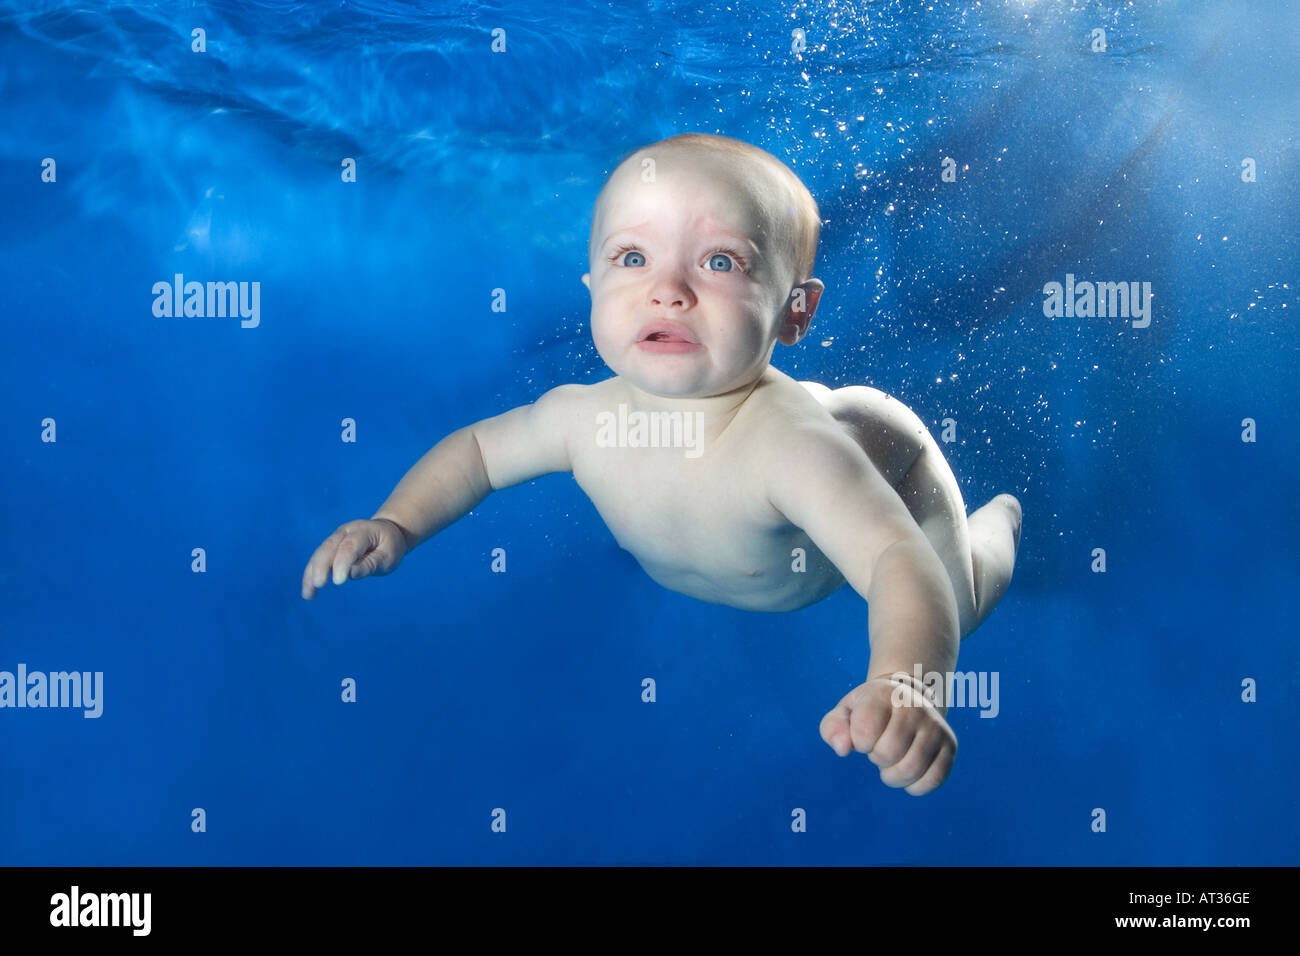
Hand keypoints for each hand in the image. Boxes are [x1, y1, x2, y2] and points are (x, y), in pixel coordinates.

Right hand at [301, 518, 409, 598]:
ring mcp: (336, 537)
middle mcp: (346, 531)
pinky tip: (309, 591)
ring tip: (308, 594)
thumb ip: (370, 564)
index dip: (342, 563)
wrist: (387, 531)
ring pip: (319, 554)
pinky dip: (311, 574)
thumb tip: (350, 574)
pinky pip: (318, 559)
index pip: (350, 546)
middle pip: (328, 547)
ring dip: (311, 573)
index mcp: (363, 531)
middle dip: (321, 567)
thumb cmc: (389, 546)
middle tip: (318, 585)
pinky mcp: (331, 546)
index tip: (338, 582)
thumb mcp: (388, 557)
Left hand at [819, 672, 956, 794]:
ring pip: (911, 769)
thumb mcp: (846, 712)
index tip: (863, 734)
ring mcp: (935, 726)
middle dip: (876, 758)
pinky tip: (908, 774)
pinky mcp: (950, 745)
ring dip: (893, 776)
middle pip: (887, 753)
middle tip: (879, 747)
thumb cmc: (870, 710)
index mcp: (886, 694)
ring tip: (892, 762)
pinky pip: (933, 780)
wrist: (908, 697)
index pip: (866, 730)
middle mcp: (915, 707)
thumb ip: (833, 728)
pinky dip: (915, 786)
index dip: (859, 741)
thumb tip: (843, 749)